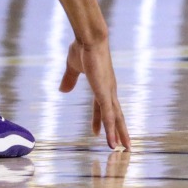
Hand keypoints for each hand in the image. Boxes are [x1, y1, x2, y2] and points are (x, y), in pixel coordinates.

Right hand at [60, 35, 130, 150]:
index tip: (97, 132)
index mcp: (101, 85)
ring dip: (119, 134)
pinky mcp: (105, 92)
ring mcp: (108, 92)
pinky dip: (111, 129)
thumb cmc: (82, 48)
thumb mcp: (72, 67)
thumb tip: (63, 90)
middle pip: (115, 115)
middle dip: (119, 131)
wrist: (89, 38)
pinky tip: (112, 141)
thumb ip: (69, 79)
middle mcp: (108, 90)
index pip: (102, 107)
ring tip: (124, 149)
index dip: (100, 120)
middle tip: (124, 146)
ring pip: (115, 118)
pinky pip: (108, 115)